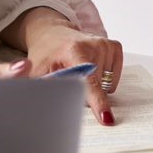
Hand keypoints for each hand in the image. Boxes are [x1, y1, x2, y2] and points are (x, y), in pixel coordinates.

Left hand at [3, 8, 123, 125]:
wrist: (53, 34)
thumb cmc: (45, 54)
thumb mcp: (38, 71)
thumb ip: (44, 89)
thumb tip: (47, 108)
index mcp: (74, 50)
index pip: (89, 81)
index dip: (97, 101)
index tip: (106, 118)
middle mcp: (93, 44)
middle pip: (96, 87)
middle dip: (84, 92)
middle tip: (70, 78)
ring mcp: (105, 45)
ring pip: (106, 85)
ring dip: (93, 86)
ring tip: (79, 70)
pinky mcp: (114, 47)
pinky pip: (114, 78)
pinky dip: (104, 80)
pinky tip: (91, 69)